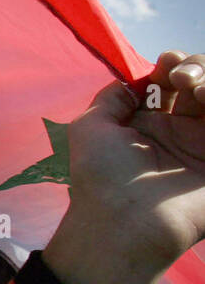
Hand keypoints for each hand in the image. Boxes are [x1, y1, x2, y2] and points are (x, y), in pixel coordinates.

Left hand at [43, 51, 204, 283]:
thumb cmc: (101, 175)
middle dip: (195, 67)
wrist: (123, 220)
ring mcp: (203, 146)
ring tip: (192, 85)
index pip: (172, 82)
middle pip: (201, 85)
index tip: (165, 63)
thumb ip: (112, 98)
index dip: (173, 65)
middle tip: (179, 76)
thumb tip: (130, 82)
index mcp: (148, 124)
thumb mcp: (90, 127)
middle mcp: (180, 132)